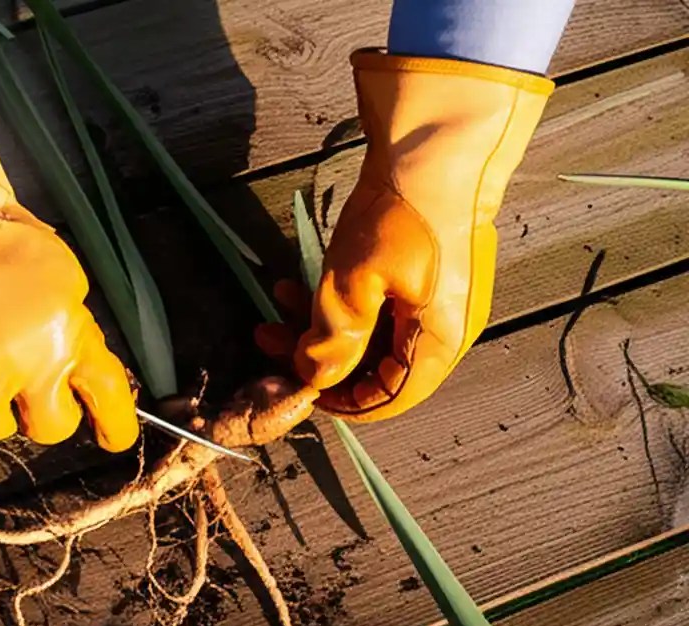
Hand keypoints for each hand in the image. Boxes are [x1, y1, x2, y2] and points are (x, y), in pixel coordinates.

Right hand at [0, 96, 138, 450]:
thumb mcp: (56, 275)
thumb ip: (71, 327)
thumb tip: (76, 371)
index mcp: (67, 333)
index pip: (107, 393)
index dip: (115, 424)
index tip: (114, 438)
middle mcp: (28, 366)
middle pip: (51, 428)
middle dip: (40, 411)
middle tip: (22, 380)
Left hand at [276, 50, 552, 421]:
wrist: (438, 141)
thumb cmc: (401, 216)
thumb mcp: (353, 285)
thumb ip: (331, 340)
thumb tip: (312, 380)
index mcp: (436, 344)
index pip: (386, 400)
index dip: (336, 401)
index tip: (291, 386)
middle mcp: (441, 328)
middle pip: (373, 365)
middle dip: (315, 354)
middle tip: (266, 338)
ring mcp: (433, 296)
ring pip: (367, 330)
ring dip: (318, 322)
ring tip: (273, 301)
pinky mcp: (420, 267)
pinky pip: (375, 300)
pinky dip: (336, 298)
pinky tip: (293, 281)